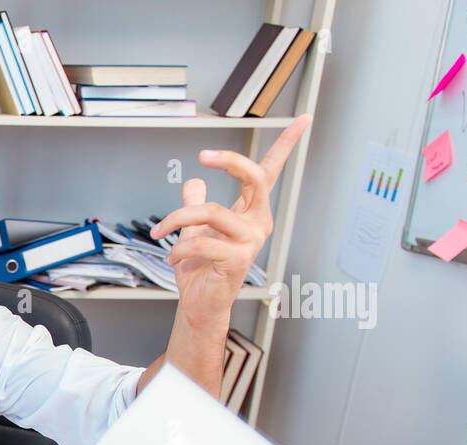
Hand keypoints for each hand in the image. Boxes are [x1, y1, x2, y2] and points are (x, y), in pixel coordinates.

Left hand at [150, 114, 311, 333]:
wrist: (200, 304)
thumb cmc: (200, 269)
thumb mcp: (194, 229)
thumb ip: (197, 204)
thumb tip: (193, 182)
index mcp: (251, 211)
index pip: (270, 173)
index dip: (288, 144)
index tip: (304, 118)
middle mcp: (257, 223)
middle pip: (255, 177)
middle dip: (229, 161)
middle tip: (204, 155)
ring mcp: (251, 241)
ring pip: (213, 211)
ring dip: (178, 218)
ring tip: (162, 231)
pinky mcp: (239, 260)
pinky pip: (201, 242)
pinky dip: (178, 248)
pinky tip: (172, 258)